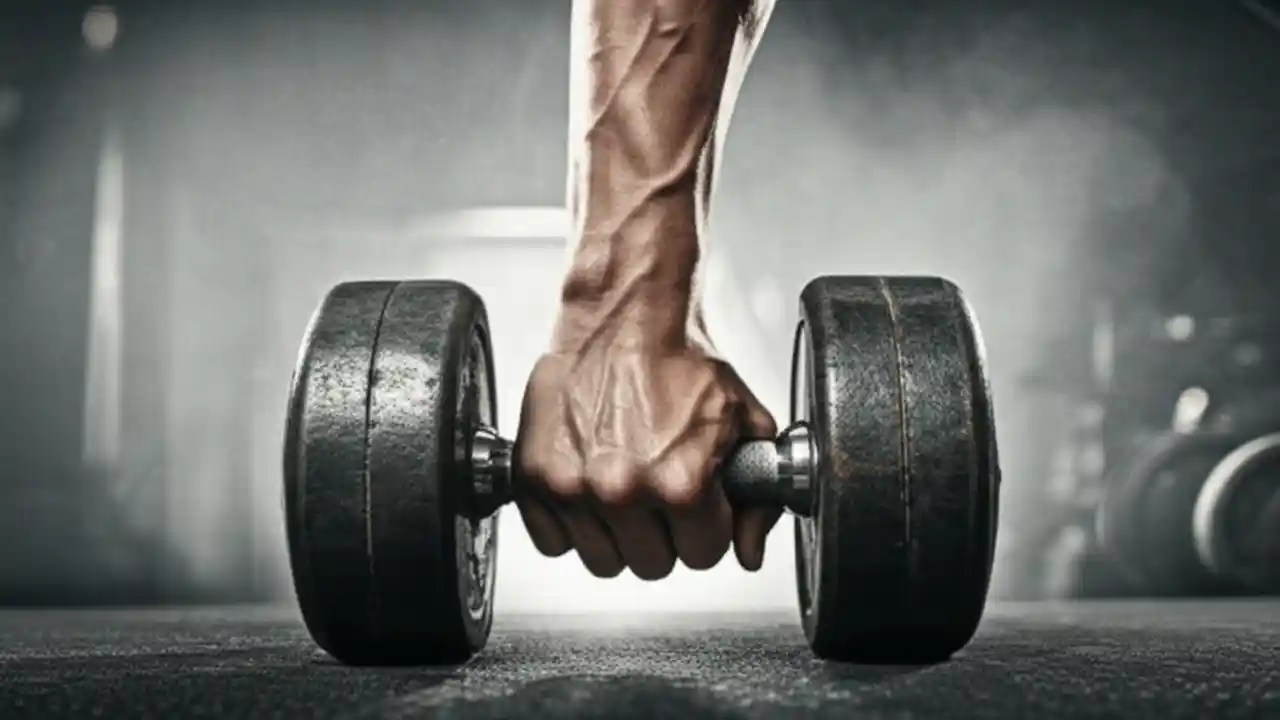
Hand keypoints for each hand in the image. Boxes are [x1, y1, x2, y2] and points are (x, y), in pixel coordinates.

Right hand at [515, 337, 778, 578]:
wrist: (625, 317)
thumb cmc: (681, 359)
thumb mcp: (742, 421)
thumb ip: (756, 496)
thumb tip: (749, 553)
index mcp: (681, 484)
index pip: (703, 555)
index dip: (706, 529)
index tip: (698, 506)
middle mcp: (624, 491)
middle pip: (653, 565)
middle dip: (664, 534)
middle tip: (661, 495)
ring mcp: (573, 488)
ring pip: (603, 561)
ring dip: (617, 535)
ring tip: (625, 490)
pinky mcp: (534, 478)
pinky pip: (552, 542)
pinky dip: (569, 524)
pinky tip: (589, 487)